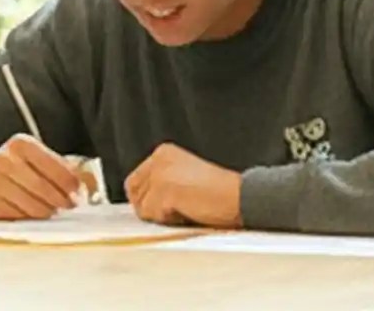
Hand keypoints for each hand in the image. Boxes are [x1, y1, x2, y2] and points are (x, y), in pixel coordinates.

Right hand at [0, 134, 79, 219]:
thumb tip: (90, 184)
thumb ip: (64, 168)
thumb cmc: (19, 168)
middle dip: (61, 200)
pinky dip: (31, 219)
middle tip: (69, 205)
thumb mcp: (38, 158)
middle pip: (43, 187)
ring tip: (53, 211)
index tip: (78, 192)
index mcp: (21, 144)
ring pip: (32, 206)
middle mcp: (5, 160)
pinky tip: (35, 215)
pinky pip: (19, 217)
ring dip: (48, 212)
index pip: (53, 165)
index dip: (70, 182)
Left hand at [124, 142, 242, 227]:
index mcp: (163, 153)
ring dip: (160, 215)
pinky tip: (187, 211)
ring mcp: (160, 174)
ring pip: (142, 207)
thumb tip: (140, 203)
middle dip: (151, 208)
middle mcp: (158, 159)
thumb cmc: (219, 193)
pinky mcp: (164, 190)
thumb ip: (161, 183)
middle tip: (178, 208)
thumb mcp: (184, 178)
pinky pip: (152, 215)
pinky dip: (168, 220)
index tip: (164, 206)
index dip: (145, 200)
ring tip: (185, 208)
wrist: (240, 197)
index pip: (134, 181)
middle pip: (134, 194)